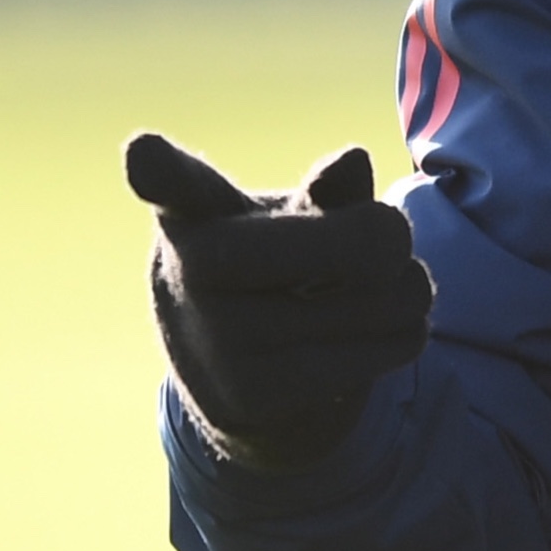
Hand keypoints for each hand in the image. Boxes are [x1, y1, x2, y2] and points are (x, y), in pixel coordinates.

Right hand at [127, 131, 432, 470]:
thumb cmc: (274, 267)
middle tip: (378, 236)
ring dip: (407, 288)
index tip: (143, 153)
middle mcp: (190, 275)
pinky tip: (359, 335)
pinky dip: (405, 332)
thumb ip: (326, 192)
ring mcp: (218, 343)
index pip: (176, 185)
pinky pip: (392, 345)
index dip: (161, 168)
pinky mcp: (255, 397)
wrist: (241, 377)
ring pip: (388, 298)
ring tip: (359, 292)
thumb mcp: (293, 219)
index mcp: (193, 213)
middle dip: (391, 235)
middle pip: (358, 243)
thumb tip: (351, 163)